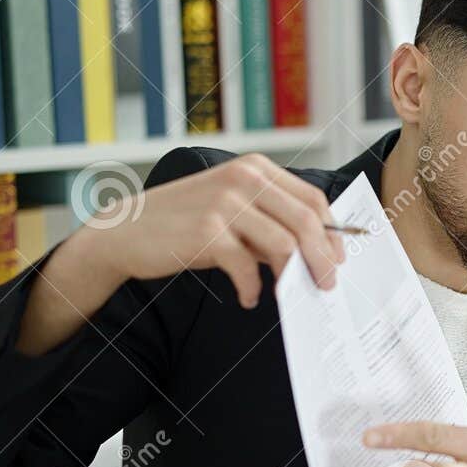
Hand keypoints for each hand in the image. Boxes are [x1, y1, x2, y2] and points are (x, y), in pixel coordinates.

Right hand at [85, 152, 345, 305]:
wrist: (128, 231)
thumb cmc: (187, 224)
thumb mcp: (233, 209)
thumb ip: (270, 221)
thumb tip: (317, 254)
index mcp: (256, 168)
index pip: (313, 198)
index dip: (333, 233)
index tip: (338, 259)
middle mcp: (244, 178)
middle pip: (307, 222)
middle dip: (324, 259)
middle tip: (327, 285)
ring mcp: (225, 203)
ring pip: (284, 245)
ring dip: (292, 277)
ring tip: (289, 295)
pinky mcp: (207, 231)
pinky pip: (247, 268)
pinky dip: (253, 290)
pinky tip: (248, 299)